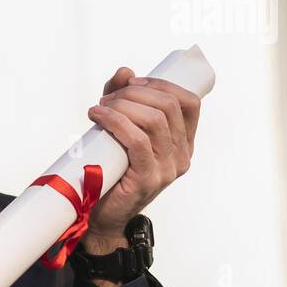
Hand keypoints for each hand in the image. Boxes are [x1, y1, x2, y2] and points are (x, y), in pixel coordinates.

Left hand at [82, 66, 200, 247]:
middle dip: (134, 93)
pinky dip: (115, 121)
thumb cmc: (110, 169)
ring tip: (99, 107)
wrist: (101, 215)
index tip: (133, 83)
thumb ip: (123, 100)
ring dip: (122, 105)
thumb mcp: (119, 129)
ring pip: (153, 121)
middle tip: (107, 98)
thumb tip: (125, 71)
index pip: (189, 103)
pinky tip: (97, 115)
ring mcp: (168, 169)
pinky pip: (137, 141)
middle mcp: (182, 156)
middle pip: (168, 107)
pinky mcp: (149, 179)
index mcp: (183, 143)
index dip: (162, 85)